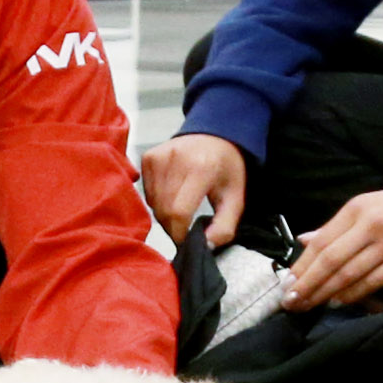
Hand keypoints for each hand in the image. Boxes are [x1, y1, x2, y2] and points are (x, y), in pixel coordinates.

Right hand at [141, 133, 249, 251]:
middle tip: (185, 226)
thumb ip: (224, 226)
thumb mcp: (235, 199)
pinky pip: (147, 192)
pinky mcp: (149, 156)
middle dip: (172, 226)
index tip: (186, 239)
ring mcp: (160, 155)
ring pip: (153, 203)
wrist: (215, 136)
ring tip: (181, 207)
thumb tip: (206, 247)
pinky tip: (172, 194)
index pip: (178, 211)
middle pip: (163, 209)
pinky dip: (157, 201)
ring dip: (164, 214)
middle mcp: (177, 158)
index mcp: (201, 168)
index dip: (180, 232)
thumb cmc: (226, 169)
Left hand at [283, 188, 382, 310]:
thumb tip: (303, 241)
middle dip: (308, 284)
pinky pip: (371, 283)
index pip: (321, 242)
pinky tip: (336, 302)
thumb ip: (333, 227)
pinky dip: (351, 294)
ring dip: (325, 293)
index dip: (302, 266)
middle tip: (291, 302)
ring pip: (349, 275)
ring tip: (308, 305)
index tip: (286, 284)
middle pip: (331, 261)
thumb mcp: (361, 208)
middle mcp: (371, 226)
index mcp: (356, 209)